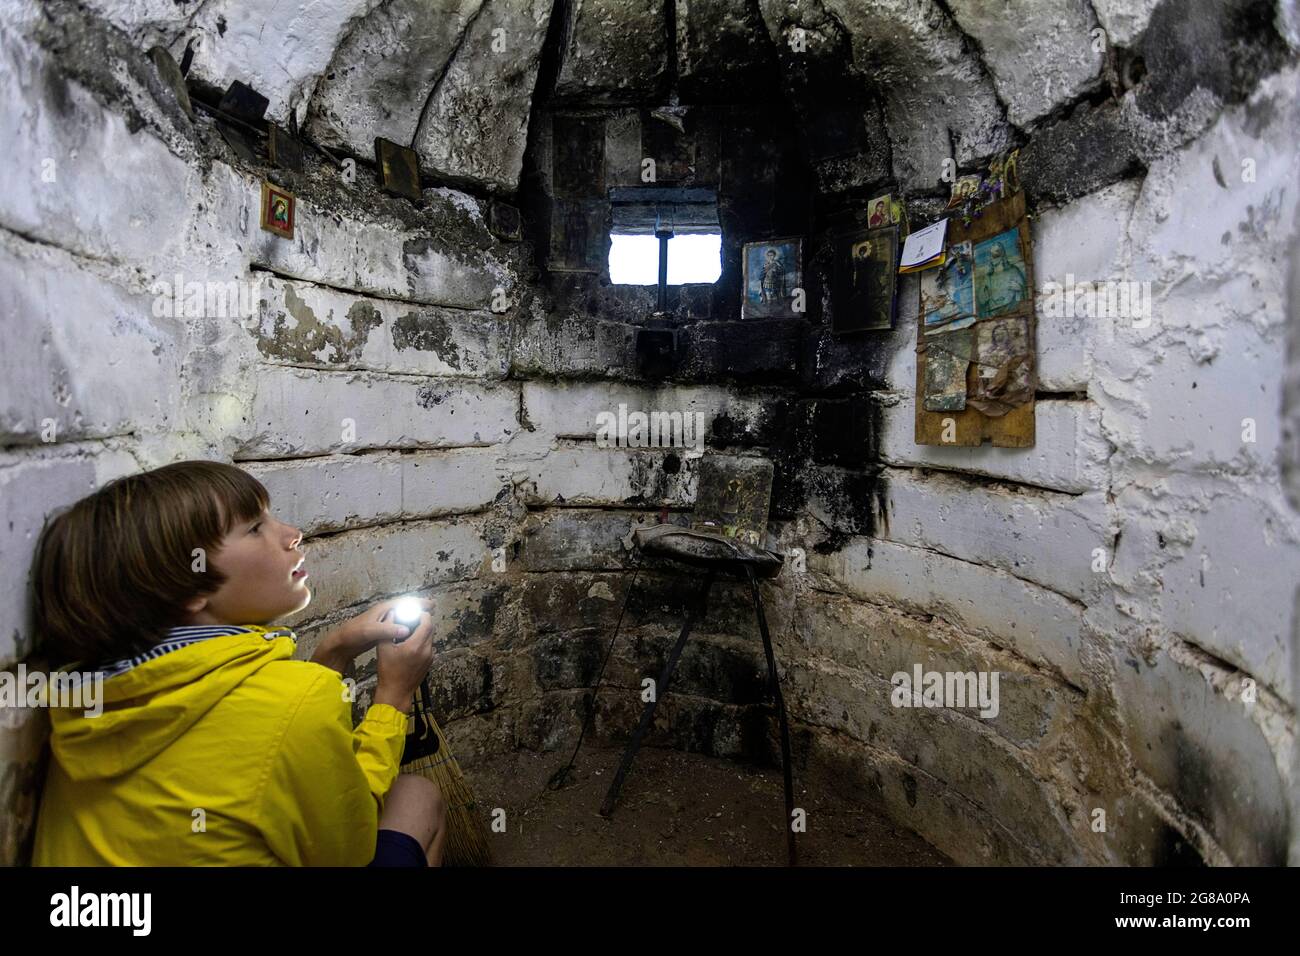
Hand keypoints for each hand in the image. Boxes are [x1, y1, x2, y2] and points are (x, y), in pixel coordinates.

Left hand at [309, 597, 433, 672]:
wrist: (342, 643)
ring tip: (426, 620)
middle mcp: (385, 613)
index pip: (405, 602)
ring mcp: (384, 621)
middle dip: (419, 607)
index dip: (419, 602)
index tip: (431, 604)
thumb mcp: (371, 631)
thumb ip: (388, 629)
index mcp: (384, 609)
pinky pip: (399, 625)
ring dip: (414, 617)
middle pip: (406, 607)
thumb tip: (407, 630)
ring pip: (403, 616)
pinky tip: (413, 632)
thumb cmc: (354, 634)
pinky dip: (408, 626)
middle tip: (433, 610)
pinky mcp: (382, 630)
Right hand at [373, 610, 434, 712]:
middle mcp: (426, 651)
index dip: (423, 615)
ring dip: (423, 632)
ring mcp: (430, 657)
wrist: (396, 692)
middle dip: (423, 622)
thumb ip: (387, 629)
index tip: (416, 612)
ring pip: (430, 638)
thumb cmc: (388, 672)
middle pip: (431, 629)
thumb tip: (391, 614)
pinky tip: (411, 644)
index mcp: (415, 646)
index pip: (427, 623)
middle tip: (412, 619)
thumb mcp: (383, 649)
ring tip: (409, 632)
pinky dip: (423, 642)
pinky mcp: (429, 662)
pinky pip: (429, 647)